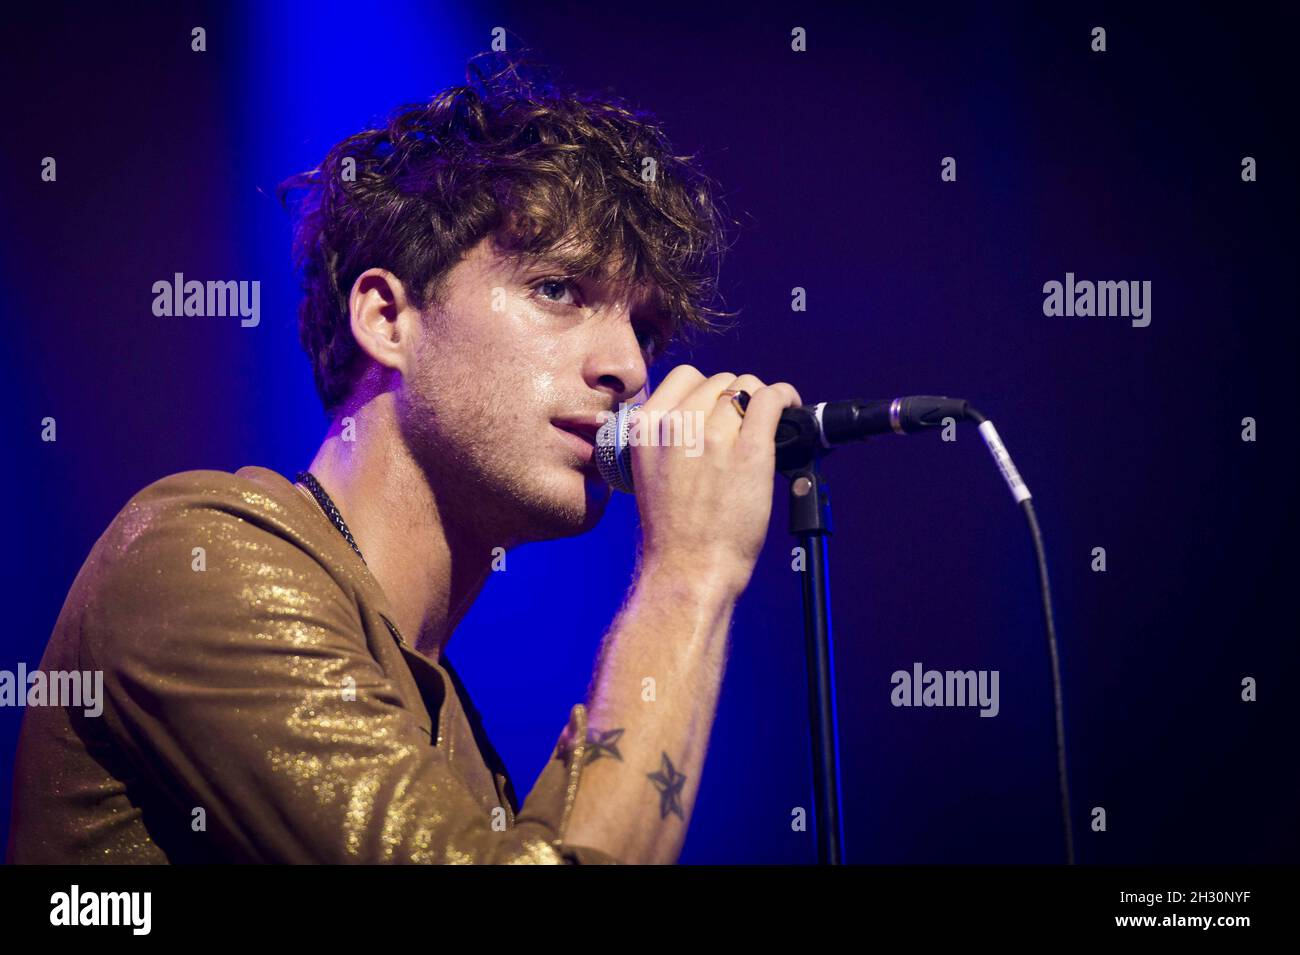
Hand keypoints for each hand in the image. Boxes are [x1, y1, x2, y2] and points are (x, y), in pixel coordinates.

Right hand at [628, 365, 802, 598]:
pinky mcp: (749, 451)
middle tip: (743, 425)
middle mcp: (676, 426)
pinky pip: (771, 400)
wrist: (689, 567)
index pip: (684, 377)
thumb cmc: (673, 529)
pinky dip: (785, 397)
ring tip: (766, 422)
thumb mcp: (648, 471)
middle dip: (734, 398)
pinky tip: (790, 407)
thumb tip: (700, 411)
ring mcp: (712, 436)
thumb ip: (666, 437)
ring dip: (759, 400)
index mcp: (646, 428)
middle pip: (718, 381)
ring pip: (746, 386)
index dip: (707, 390)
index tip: (719, 408)